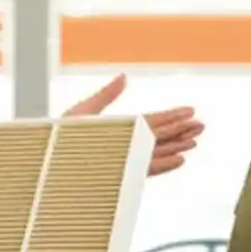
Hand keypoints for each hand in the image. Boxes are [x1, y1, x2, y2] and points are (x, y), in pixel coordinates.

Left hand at [62, 73, 204, 176]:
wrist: (47, 163)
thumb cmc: (60, 137)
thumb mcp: (84, 111)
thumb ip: (106, 95)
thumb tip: (124, 76)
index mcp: (118, 129)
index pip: (151, 120)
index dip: (171, 115)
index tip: (191, 109)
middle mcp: (124, 145)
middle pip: (159, 136)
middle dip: (182, 130)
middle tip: (203, 125)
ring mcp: (124, 161)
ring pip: (157, 152)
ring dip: (178, 146)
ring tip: (196, 140)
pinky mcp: (120, 175)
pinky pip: (147, 169)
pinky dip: (165, 164)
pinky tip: (180, 159)